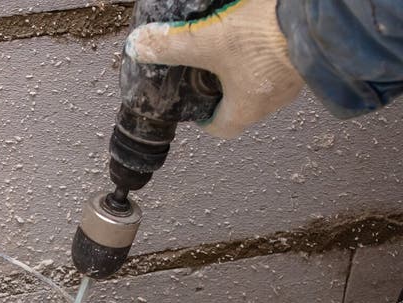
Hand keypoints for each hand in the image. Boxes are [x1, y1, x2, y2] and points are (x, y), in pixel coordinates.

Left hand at [125, 0, 303, 138]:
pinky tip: (260, 34)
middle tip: (208, 70)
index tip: (195, 105)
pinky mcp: (306, 58)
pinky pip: (282, 64)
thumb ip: (172, 45)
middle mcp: (271, 103)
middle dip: (221, 90)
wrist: (320, 16)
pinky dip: (267, 54)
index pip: (219, 128)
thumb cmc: (267, 37)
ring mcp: (293, 81)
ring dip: (246, 70)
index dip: (203, 118)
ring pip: (262, 84)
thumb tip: (140, 46)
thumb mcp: (207, 40)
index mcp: (245, 110)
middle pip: (239, 105)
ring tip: (232, 48)